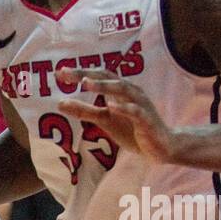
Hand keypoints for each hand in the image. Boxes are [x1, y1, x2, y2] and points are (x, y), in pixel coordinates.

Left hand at [59, 72, 176, 161]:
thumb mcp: (104, 120)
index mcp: (119, 91)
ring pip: (123, 90)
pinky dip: (124, 108)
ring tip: (86, 83)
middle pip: (109, 78)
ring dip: (104, 85)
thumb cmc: (132, 130)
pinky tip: (110, 106)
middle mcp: (130, 92)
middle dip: (88, 74)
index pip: (99, 76)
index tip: (60, 72)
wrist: (161, 147)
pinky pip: (135, 111)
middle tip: (68, 73)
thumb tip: (60, 104)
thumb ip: (84, 111)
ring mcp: (140, 105)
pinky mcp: (147, 120)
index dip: (80, 73)